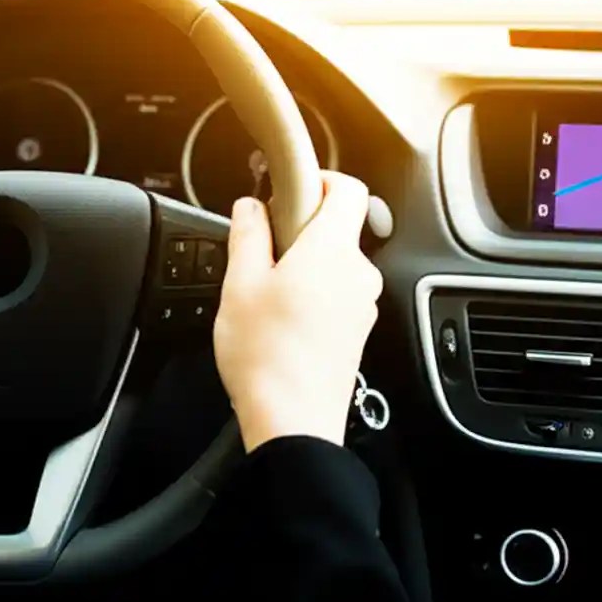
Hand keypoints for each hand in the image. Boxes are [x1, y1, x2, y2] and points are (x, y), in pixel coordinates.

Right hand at [213, 171, 382, 452]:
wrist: (293, 421)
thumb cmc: (266, 356)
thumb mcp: (239, 285)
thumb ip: (248, 235)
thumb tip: (250, 207)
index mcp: (331, 250)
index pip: (349, 189)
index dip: (321, 180)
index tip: (292, 189)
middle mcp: (357, 273)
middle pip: (339, 229)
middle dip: (302, 230)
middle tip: (263, 251)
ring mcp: (362, 306)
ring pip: (336, 266)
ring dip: (306, 267)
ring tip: (266, 293)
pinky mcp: (357, 332)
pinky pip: (337, 297)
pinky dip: (313, 296)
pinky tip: (281, 321)